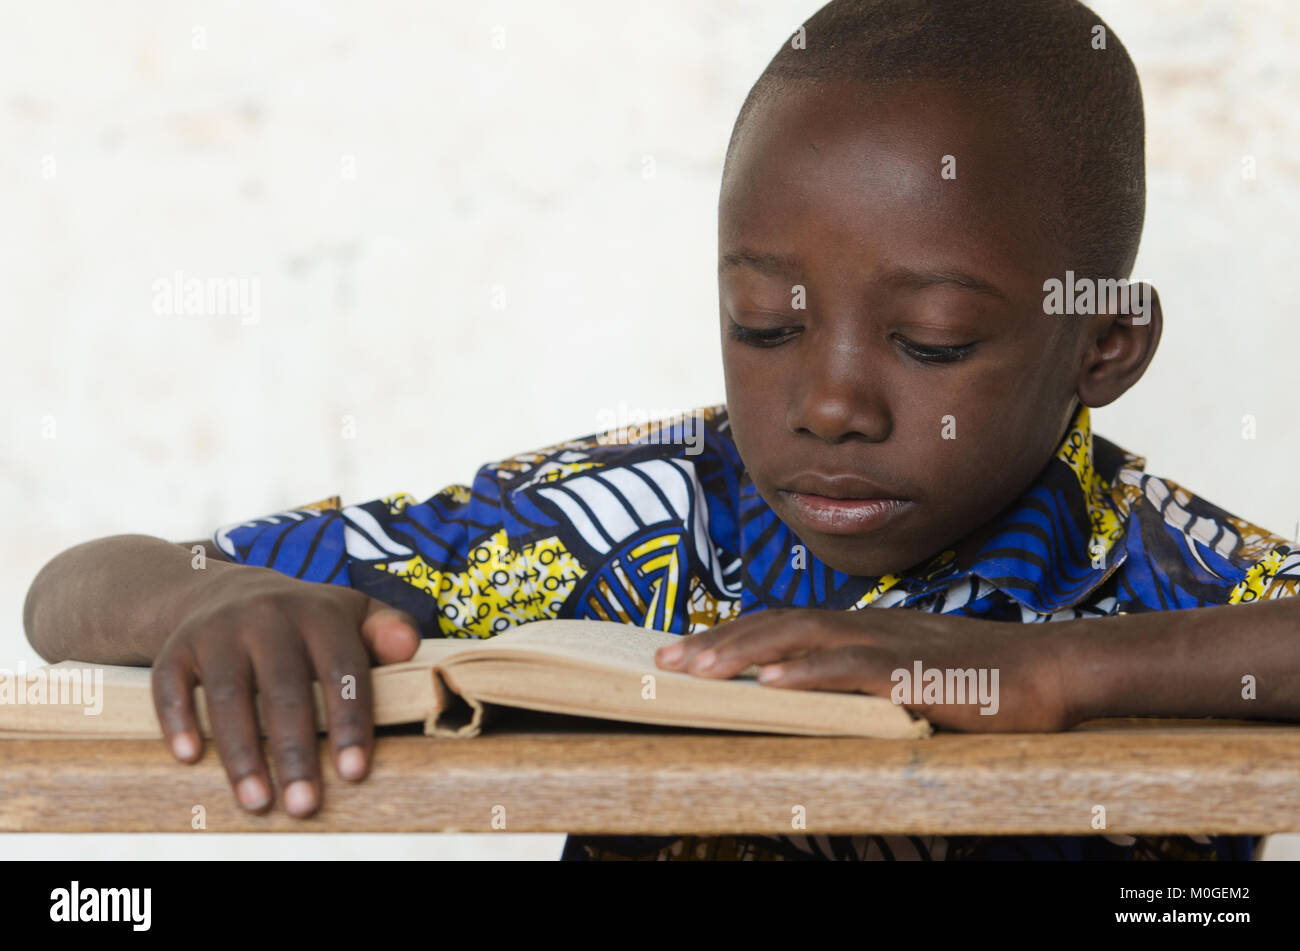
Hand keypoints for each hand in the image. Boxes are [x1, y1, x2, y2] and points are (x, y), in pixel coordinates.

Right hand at [151, 565, 420, 816]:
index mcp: (319, 612)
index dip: (349, 721)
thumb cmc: (304, 621)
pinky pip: (170, 686)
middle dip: (295, 753)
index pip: (341, 669)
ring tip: (258, 802)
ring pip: (228, 696)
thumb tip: (409, 649)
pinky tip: (189, 758)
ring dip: (241, 754)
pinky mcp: (176, 646)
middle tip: (305, 806)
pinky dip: (177, 721)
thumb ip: (387, 629)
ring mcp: (218, 629)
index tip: (353, 773)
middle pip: (283, 690)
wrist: (222, 591)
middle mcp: (267, 615)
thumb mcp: (351, 613)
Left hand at [654, 607, 1072, 731]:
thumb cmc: (984, 680)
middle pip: (778, 627)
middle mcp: (867, 627)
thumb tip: (815, 702)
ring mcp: (891, 646)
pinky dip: (811, 674)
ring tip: (697, 671)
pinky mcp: (917, 673)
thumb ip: (864, 682)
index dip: (731, 636)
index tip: (685, 652)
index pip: (783, 626)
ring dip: (745, 654)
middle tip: (666, 663)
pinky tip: (774, 684)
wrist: (1051, 671)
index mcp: (863, 628)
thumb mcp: (909, 677)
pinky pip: (855, 670)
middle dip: (718, 644)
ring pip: (804, 642)